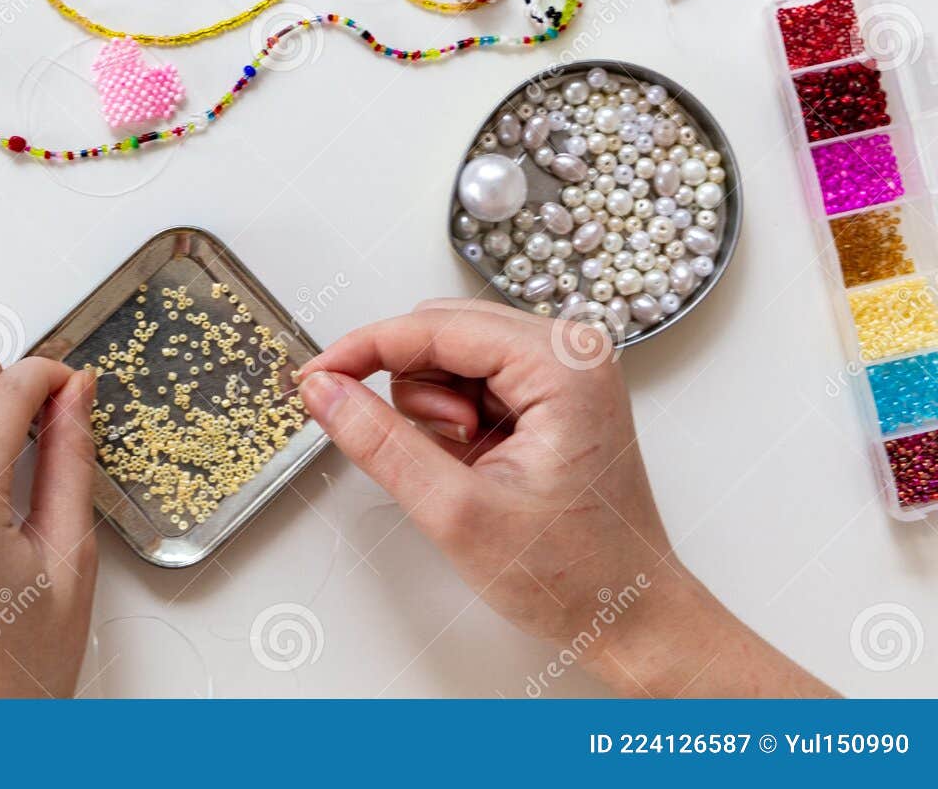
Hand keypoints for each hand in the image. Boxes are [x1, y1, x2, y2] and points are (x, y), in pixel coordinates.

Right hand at [297, 300, 833, 697]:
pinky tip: (477, 463)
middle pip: (441, 332)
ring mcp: (562, 371)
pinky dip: (453, 421)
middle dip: (412, 390)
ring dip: (433, 409)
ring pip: (450, 357)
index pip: (434, 327)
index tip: (314, 377)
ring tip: (467, 467)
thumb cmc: (573, 574)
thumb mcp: (456, 510)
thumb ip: (379, 441)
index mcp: (561, 364)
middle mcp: (569, 351)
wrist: (628, 617)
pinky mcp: (551, 395)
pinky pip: (471, 381)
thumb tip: (323, 390)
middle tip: (425, 453)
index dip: (364, 349)